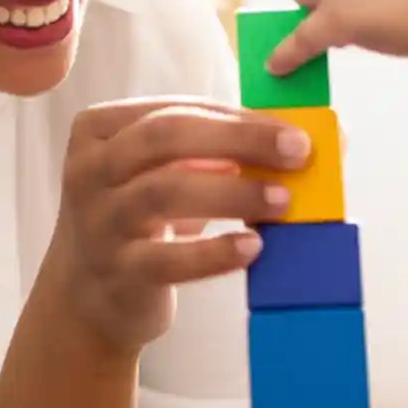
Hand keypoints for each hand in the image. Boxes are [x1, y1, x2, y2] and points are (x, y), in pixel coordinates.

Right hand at [44, 97, 309, 352]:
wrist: (88, 298)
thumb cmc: (141, 220)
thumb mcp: (163, 174)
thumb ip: (220, 150)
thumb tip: (319, 138)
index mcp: (99, 130)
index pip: (176, 109)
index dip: (238, 117)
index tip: (293, 131)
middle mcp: (90, 170)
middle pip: (165, 136)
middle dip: (239, 139)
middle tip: (296, 152)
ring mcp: (98, 222)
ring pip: (164, 192)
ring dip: (233, 192)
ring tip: (281, 200)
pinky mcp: (116, 273)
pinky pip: (167, 259)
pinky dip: (214, 252)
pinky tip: (252, 247)